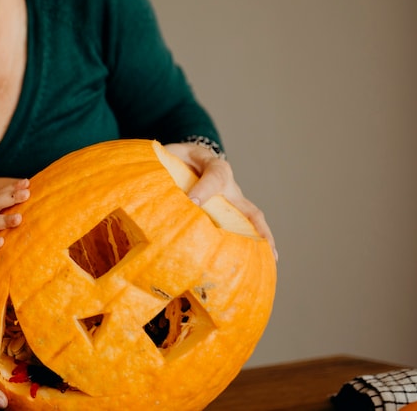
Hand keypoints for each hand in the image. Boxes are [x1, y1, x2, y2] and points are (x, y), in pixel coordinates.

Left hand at [164, 142, 277, 259]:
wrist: (191, 157)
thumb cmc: (179, 156)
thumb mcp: (170, 153)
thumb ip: (161, 162)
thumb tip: (147, 181)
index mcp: (213, 166)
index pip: (215, 175)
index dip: (206, 189)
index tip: (194, 201)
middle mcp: (230, 187)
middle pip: (248, 207)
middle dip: (254, 225)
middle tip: (257, 242)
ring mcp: (233, 203)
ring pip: (252, 222)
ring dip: (262, 240)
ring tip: (269, 261)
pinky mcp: (230, 214)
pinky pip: (244, 228)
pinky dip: (253, 244)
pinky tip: (256, 263)